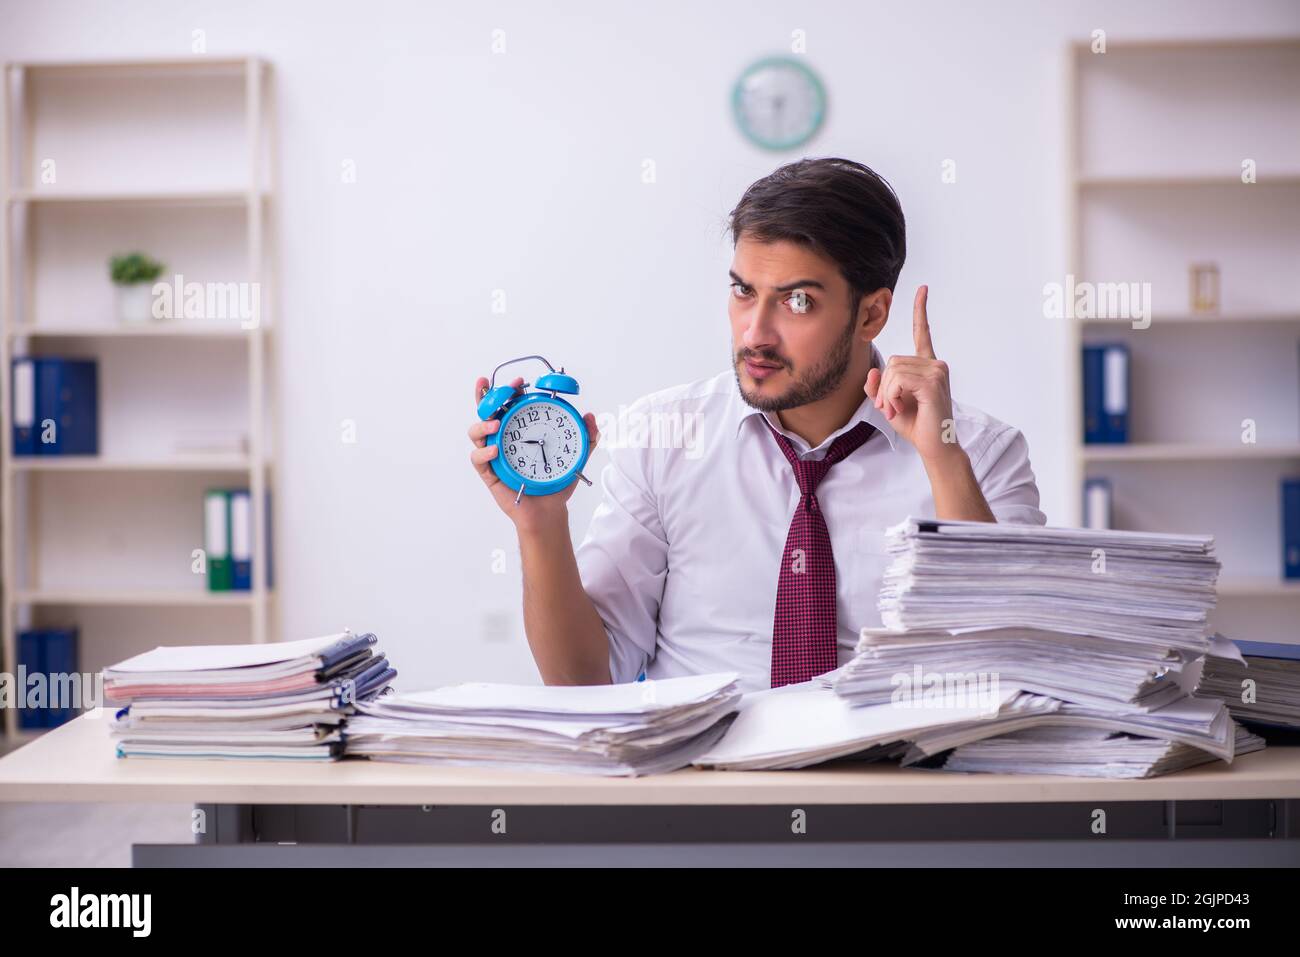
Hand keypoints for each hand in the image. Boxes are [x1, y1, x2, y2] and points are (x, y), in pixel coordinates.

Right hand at [468, 376, 599, 531]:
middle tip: (500, 390)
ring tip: (497, 423)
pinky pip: (478, 458)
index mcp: (519, 428)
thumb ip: (587, 436)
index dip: (509, 389)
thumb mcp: (576, 456)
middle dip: (487, 396)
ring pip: (476, 431)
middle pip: (486, 411)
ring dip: (483, 423)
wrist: (550, 510)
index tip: (520, 382)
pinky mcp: (489, 473)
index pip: (509, 403)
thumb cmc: (556, 480)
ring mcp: (493, 454)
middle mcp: (502, 437)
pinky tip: (495, 450)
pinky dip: (484, 452)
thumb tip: (590, 416)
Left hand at [864, 285, 960, 464]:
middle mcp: (935, 364)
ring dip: (887, 394)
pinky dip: (892, 396)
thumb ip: (877, 386)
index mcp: (926, 366)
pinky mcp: (932, 382)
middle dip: (884, 387)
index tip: (923, 289)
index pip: (922, 333)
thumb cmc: (915, 425)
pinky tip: (900, 408)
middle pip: (893, 361)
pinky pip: (898, 380)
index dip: (920, 310)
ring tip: (896, 409)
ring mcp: (937, 372)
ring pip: (893, 371)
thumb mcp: (888, 403)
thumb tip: (873, 371)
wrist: (933, 445)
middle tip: (890, 408)